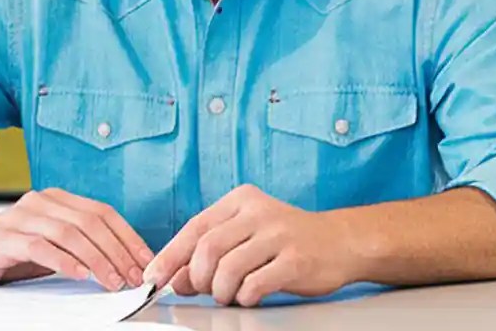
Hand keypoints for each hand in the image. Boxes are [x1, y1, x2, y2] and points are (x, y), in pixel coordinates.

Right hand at [0, 187, 153, 289]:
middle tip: (133, 277)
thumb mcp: (52, 245)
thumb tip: (125, 265)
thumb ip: (82, 246)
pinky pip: (39, 246)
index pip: (102, 213)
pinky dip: (63, 260)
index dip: (128, 237)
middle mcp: (41, 202)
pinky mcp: (3, 237)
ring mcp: (21, 217)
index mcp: (57, 199)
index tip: (145, 262)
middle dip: (117, 251)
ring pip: (68, 233)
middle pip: (90, 222)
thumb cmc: (11, 251)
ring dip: (96, 259)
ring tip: (112, 281)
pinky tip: (79, 274)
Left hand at [144, 185, 357, 306]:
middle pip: (208, 247)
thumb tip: (175, 280)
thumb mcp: (245, 238)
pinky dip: (244, 296)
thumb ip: (210, 255)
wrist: (341, 242)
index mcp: (241, 200)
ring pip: (228, 267)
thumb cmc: (286, 240)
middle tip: (203, 290)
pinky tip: (249, 296)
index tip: (154, 278)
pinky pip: (255, 283)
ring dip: (221, 290)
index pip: (195, 227)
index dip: (170, 255)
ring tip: (228, 295)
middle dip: (197, 276)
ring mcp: (279, 234)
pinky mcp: (296, 259)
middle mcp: (258, 212)